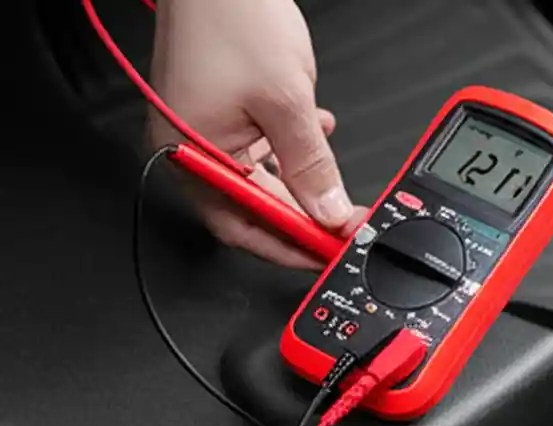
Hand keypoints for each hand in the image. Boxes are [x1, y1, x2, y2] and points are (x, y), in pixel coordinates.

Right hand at [149, 0, 362, 268]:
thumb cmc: (231, 19)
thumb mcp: (287, 103)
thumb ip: (311, 165)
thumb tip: (328, 212)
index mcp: (192, 155)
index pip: (242, 226)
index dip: (289, 247)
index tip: (327, 254)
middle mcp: (188, 149)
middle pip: (251, 208)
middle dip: (302, 217)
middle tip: (342, 226)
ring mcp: (201, 130)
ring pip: (259, 179)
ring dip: (300, 185)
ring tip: (337, 189)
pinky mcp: (217, 111)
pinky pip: (256, 149)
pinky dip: (290, 152)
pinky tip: (316, 138)